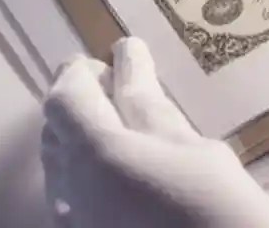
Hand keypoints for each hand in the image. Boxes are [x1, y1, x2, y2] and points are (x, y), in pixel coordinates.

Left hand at [41, 37, 268, 227]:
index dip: (80, 73)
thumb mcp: (187, 144)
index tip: (109, 60)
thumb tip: (128, 58)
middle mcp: (69, 190)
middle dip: (79, 103)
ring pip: (58, 168)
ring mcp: (73, 221)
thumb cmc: (214, 202)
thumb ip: (147, 102)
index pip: (65, 97)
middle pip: (54, 132)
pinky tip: (117, 175)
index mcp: (93, 153)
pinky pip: (69, 199)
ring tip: (117, 128)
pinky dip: (84, 174)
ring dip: (79, 139)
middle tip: (114, 87)